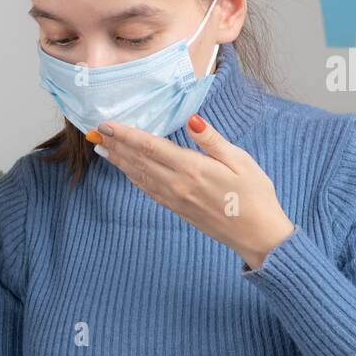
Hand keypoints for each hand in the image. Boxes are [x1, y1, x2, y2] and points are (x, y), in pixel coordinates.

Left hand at [92, 115, 294, 269]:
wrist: (258, 236)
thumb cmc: (255, 196)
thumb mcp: (240, 161)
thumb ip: (211, 140)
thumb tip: (191, 119)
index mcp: (192, 169)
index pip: (151, 147)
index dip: (127, 135)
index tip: (108, 124)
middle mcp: (178, 185)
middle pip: (139, 161)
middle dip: (117, 146)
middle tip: (97, 133)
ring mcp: (175, 199)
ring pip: (140, 177)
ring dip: (120, 162)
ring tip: (104, 150)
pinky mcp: (178, 210)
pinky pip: (149, 191)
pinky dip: (134, 179)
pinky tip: (128, 172)